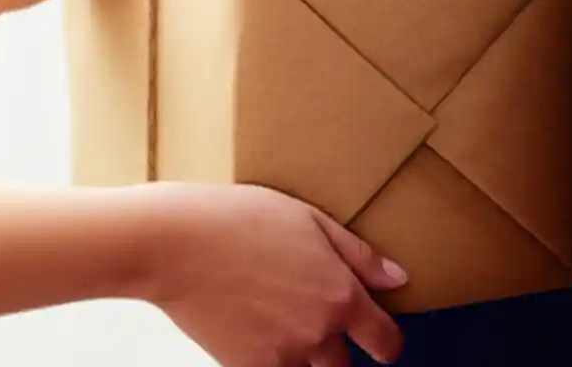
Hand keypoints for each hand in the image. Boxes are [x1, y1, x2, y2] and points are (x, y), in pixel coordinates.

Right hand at [134, 183, 407, 366]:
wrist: (174, 242)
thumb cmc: (238, 219)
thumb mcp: (307, 219)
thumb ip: (358, 255)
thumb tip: (397, 280)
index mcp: (340, 293)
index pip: (386, 342)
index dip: (386, 345)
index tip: (380, 345)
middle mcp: (318, 330)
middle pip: (342, 366)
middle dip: (334, 353)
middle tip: (307, 321)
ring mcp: (282, 353)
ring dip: (299, 357)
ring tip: (272, 320)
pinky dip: (266, 360)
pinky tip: (247, 330)